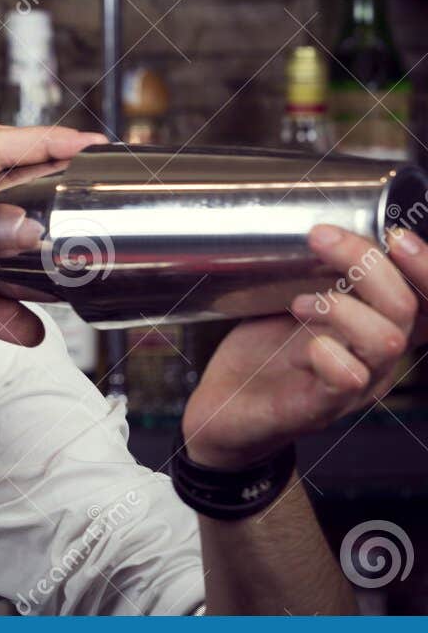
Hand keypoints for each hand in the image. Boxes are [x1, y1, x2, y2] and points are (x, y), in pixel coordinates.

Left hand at [182, 224, 427, 470]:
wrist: (226, 407)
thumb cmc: (264, 352)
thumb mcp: (294, 301)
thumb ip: (319, 274)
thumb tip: (325, 225)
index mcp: (376, 329)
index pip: (427, 301)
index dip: (425, 267)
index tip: (394, 234)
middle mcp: (375, 360)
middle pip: (407, 308)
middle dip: (367, 263)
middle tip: (321, 239)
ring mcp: (351, 387)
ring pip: (385, 340)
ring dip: (342, 306)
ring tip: (301, 301)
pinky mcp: (317, 406)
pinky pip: (346, 378)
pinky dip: (327, 351)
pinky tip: (304, 346)